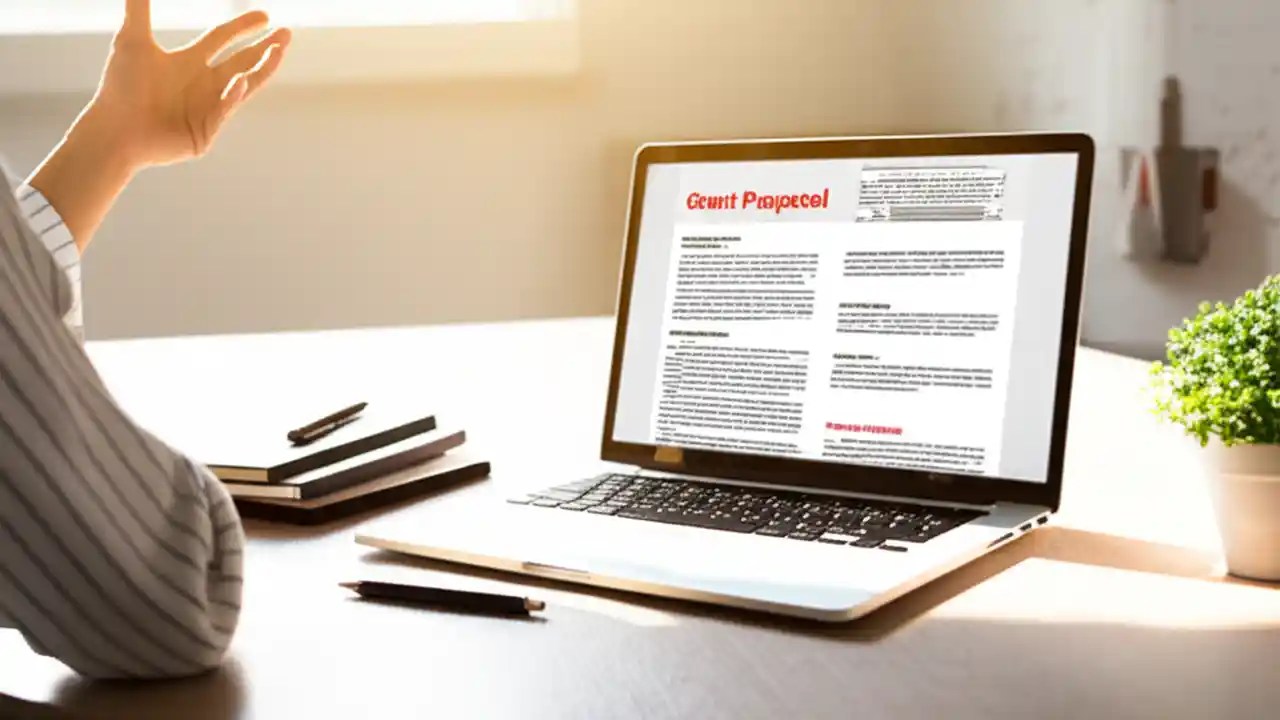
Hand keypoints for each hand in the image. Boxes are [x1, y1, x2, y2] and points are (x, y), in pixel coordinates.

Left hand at [95, 0, 291, 167]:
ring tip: (278, 52)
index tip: (265, 16)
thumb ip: (139, 7)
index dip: (243, 26)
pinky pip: (223, 110)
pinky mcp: (206, 131)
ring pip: (244, 85)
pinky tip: (238, 81)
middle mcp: (203, 83)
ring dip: (262, 69)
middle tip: (286, 34)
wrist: (113, 129)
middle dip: (265, 48)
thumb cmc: (120, 87)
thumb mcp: (132, 40)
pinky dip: (231, 96)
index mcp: (189, 62)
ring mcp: (208, 108)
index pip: (223, 39)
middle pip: (242, 61)